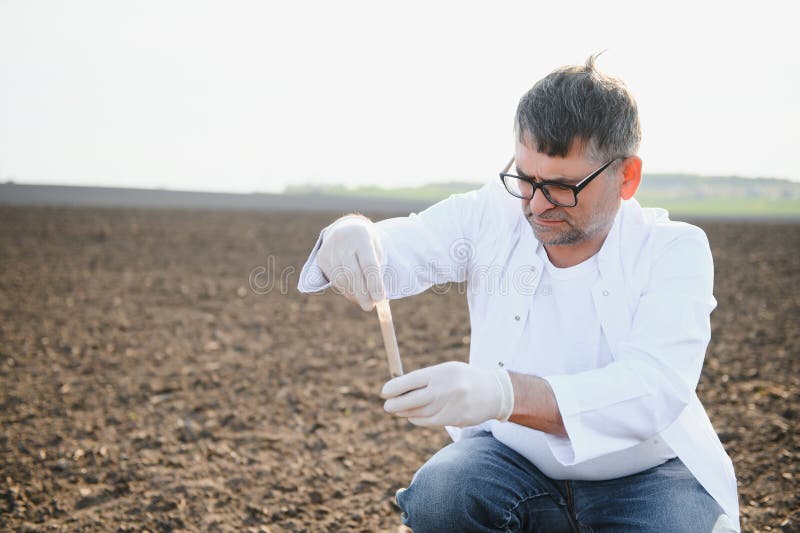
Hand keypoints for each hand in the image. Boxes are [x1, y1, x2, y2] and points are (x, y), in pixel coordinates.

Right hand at [316, 215, 385, 310]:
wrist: (347, 228)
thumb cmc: (368, 243)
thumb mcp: (377, 249)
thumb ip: (378, 269)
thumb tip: (379, 298)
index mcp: (361, 236)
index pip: (368, 264)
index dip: (374, 283)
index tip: (380, 298)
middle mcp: (343, 241)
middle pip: (353, 273)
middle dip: (363, 293)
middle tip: (370, 306)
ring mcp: (330, 249)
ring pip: (342, 279)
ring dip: (354, 294)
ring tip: (364, 302)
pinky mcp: (321, 258)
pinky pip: (334, 279)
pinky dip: (345, 290)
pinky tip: (354, 294)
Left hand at [380, 361, 514, 427]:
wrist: (494, 391)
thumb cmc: (463, 378)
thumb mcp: (446, 370)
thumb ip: (425, 379)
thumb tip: (397, 388)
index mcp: (441, 372)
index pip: (411, 380)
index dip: (394, 388)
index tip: (384, 392)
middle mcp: (445, 389)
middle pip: (412, 400)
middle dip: (396, 404)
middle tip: (387, 406)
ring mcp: (451, 405)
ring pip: (420, 413)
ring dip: (406, 413)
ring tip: (398, 410)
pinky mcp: (456, 419)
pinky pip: (430, 421)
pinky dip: (418, 420)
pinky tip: (412, 417)